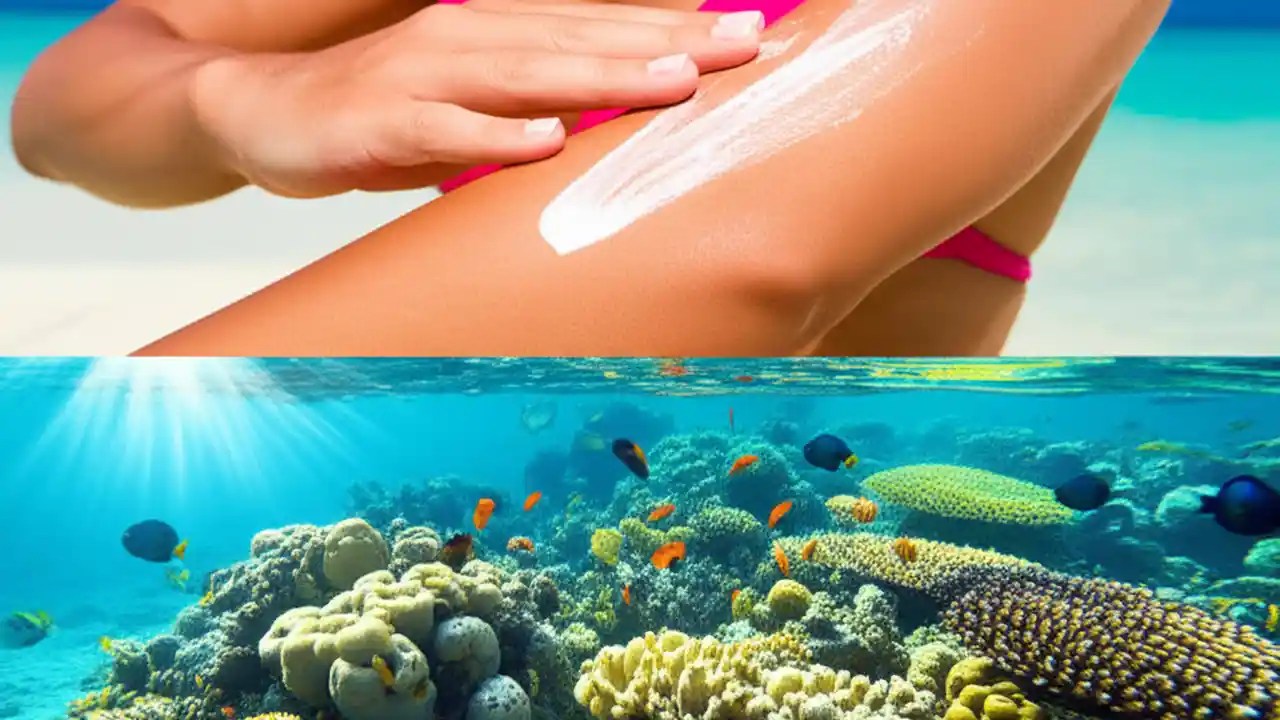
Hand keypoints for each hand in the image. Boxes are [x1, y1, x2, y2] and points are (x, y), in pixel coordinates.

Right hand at [188, 0, 763, 196]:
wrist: (258, 110)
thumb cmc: (380, 111)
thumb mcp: (466, 101)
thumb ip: (532, 105)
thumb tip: (608, 124)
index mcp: (495, 34)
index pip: (597, 26)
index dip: (672, 26)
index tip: (749, 32)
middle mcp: (466, 41)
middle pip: (579, 38)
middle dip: (666, 40)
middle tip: (744, 44)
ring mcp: (423, 77)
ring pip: (526, 74)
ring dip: (603, 76)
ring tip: (675, 80)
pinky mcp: (381, 122)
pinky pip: (444, 130)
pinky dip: (495, 137)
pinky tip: (546, 141)